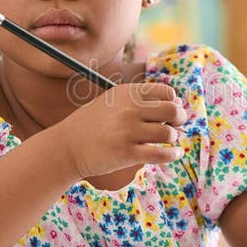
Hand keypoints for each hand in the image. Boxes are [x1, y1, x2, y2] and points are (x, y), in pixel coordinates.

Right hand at [58, 82, 186, 178]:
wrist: (66, 147)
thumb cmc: (93, 125)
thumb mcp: (113, 102)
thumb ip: (142, 100)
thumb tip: (178, 103)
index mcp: (127, 93)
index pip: (166, 92)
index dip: (173, 102)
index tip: (170, 111)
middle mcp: (129, 109)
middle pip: (172, 110)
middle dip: (179, 118)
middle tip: (176, 126)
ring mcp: (128, 131)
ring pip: (168, 133)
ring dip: (173, 138)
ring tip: (168, 141)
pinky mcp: (126, 153)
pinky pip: (160, 154)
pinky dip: (173, 155)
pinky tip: (176, 154)